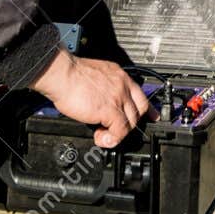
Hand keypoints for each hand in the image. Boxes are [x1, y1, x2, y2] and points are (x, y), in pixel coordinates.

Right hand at [30, 49, 151, 148]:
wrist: (62, 74)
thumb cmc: (70, 74)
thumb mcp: (95, 75)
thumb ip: (103, 88)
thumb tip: (102, 102)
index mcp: (118, 75)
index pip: (140, 93)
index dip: (148, 108)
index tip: (152, 116)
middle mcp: (122, 85)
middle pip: (140, 109)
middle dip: (131, 123)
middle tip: (120, 131)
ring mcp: (118, 97)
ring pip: (131, 122)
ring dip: (118, 133)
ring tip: (103, 135)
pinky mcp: (110, 110)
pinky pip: (120, 130)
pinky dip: (112, 139)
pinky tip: (102, 138)